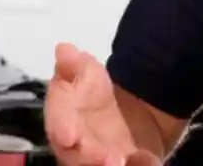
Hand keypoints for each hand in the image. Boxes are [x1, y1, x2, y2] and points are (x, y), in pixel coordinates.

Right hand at [44, 43, 156, 165]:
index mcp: (64, 121)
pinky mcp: (126, 165)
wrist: (127, 111)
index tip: (68, 136)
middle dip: (88, 157)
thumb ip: (75, 65)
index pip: (58, 125)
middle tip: (107, 158)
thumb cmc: (96, 92)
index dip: (61, 129)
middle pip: (77, 156)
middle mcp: (79, 146)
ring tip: (120, 161)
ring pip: (96, 165)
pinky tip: (145, 159)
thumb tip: (64, 49)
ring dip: (106, 164)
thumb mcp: (87, 72)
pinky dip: (140, 164)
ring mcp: (100, 159)